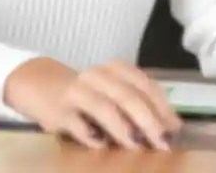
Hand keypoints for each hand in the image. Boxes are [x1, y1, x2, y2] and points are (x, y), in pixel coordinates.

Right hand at [4, 57, 181, 149]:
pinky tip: (102, 145)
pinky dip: (90, 133)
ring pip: (104, 107)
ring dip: (123, 127)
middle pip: (128, 97)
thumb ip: (140, 106)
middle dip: (149, 121)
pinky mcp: (57, 110)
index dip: (162, 108)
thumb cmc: (89, 95)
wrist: (42, 87)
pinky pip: (76, 122)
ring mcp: (77, 91)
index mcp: (118, 70)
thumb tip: (171, 129)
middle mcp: (98, 76)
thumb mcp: (115, 93)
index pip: (146, 86)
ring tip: (137, 145)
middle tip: (162, 142)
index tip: (174, 130)